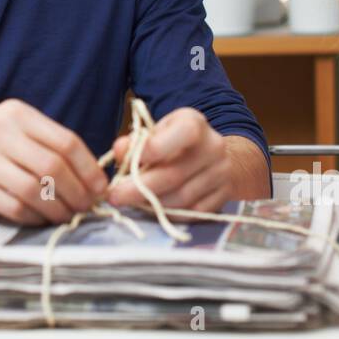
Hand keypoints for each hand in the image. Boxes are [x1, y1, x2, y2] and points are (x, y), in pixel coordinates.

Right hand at [0, 99, 108, 225]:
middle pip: (53, 167)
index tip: (100, 187)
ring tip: (67, 216)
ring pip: (35, 189)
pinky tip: (41, 219)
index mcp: (17, 114)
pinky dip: (34, 217)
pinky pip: (13, 207)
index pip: (65, 141)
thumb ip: (45, 143)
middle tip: (87, 207)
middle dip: (77, 192)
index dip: (89, 168)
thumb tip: (91, 175)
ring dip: (58, 208)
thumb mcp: (10, 127)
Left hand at [105, 107, 232, 217]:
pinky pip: (191, 214)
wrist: (220, 158)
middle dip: (139, 188)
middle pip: (174, 174)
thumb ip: (138, 141)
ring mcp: (221, 174)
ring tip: (130, 203)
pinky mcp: (223, 197)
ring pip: (181, 198)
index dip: (152, 148)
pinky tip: (152, 210)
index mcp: (195, 124)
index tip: (123, 159)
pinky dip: (168, 214)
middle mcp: (213, 147)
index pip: (182, 133)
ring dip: (151, 204)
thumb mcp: (159, 132)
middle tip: (114, 196)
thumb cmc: (177, 143)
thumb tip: (120, 151)